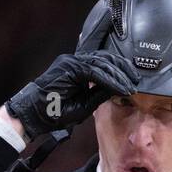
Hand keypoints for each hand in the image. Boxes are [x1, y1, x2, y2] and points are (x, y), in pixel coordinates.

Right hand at [4, 12, 137, 139]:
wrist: (34, 113)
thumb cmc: (55, 112)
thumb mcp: (84, 105)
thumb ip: (99, 95)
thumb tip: (117, 89)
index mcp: (79, 68)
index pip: (103, 62)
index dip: (120, 69)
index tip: (133, 79)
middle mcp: (76, 60)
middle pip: (106, 58)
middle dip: (124, 68)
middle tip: (137, 80)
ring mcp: (72, 61)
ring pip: (102, 63)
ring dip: (119, 75)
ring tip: (131, 85)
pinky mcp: (69, 66)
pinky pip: (94, 71)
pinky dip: (109, 80)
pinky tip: (120, 87)